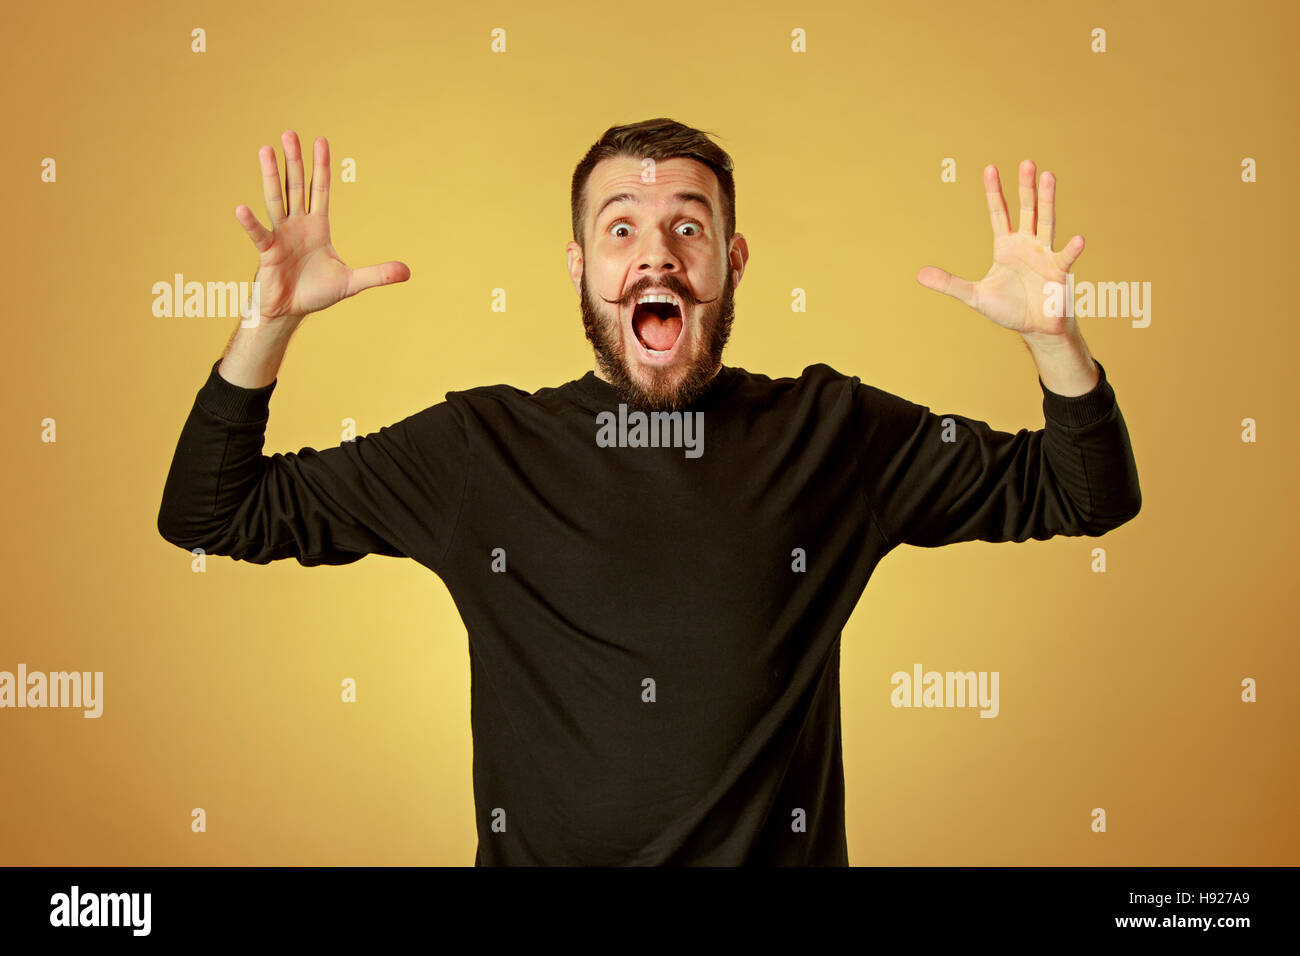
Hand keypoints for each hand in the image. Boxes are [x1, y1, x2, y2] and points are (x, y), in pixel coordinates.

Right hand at [234, 131, 409, 321]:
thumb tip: (408, 272)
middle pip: (297, 186)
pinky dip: (250, 223)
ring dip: (271, 176)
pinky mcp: (267, 252)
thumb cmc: (317, 292)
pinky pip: (258, 234)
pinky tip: (241, 209)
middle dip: (295, 161)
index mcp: (317, 226)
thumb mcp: (352, 283)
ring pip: (276, 199)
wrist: (291, 311)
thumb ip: (377, 275)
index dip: (322, 167)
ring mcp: (281, 235)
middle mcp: (298, 225)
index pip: (320, 190)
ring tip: (265, 150)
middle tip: (290, 133)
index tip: (321, 140)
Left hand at [917, 160, 1083, 335]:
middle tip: (1027, 162)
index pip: (999, 213)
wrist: (1035, 328)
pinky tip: (1078, 239)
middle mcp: (1027, 244)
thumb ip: (950, 284)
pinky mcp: (1059, 271)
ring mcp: (1044, 254)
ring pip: (1046, 221)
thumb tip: (918, 275)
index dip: (994, 192)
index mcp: (1006, 246)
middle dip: (1026, 187)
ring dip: (1047, 200)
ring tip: (1049, 177)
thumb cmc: (1008, 308)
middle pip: (1026, 209)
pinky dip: (1072, 249)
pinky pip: (1065, 257)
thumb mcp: (974, 296)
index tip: (990, 168)